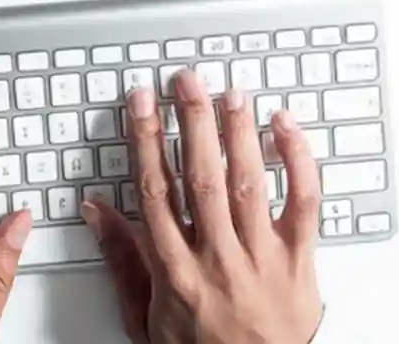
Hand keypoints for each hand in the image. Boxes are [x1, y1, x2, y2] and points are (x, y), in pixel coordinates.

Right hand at [85, 70, 323, 343]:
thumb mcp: (144, 318)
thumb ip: (121, 260)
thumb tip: (96, 211)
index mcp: (175, 271)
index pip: (155, 190)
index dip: (145, 139)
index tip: (141, 102)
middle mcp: (217, 258)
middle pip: (200, 176)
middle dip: (191, 120)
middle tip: (185, 80)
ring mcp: (261, 257)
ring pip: (247, 182)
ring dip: (237, 132)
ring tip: (229, 93)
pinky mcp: (299, 260)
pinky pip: (302, 202)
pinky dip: (296, 160)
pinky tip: (284, 127)